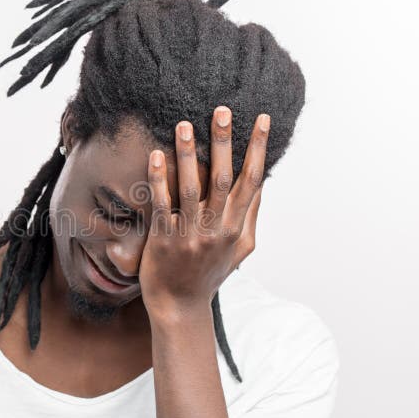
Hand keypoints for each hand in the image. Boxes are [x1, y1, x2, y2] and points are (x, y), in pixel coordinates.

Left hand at [139, 106, 267, 319]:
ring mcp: (191, 235)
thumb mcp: (241, 249)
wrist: (181, 307)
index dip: (258, 149)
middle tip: (221, 110)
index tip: (262, 119)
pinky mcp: (165, 240)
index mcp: (237, 227)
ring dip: (188, 154)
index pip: (252, 180)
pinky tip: (156, 156)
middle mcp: (218, 229)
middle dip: (224, 142)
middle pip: (224, 178)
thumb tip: (259, 183)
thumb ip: (249, 215)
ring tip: (183, 124)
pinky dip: (160, 180)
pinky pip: (162, 205)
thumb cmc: (210, 273)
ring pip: (192, 188)